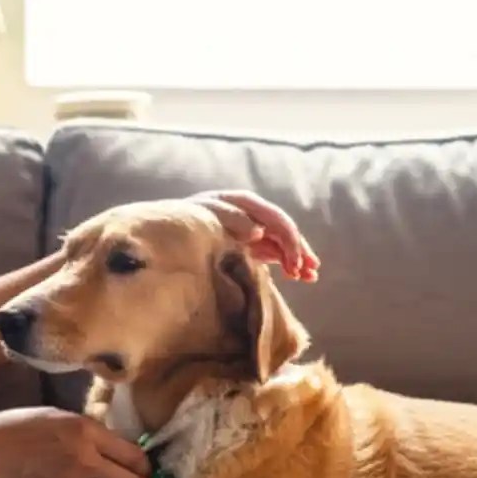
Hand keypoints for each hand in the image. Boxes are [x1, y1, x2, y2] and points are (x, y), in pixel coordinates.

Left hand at [189, 190, 319, 281]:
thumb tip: (258, 231)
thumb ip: (231, 221)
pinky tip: (300, 276)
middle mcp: (250, 213)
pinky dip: (286, 263)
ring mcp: (250, 228)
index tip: (293, 264)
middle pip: (282, 229)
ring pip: (281, 242)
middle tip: (308, 271)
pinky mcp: (249, 244)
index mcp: (241, 202)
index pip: (274, 218)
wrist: (165, 236)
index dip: (287, 240)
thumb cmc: (183, 225)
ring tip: (311, 276)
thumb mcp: (204, 219)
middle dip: (297, 250)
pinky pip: (274, 252)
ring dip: (297, 258)